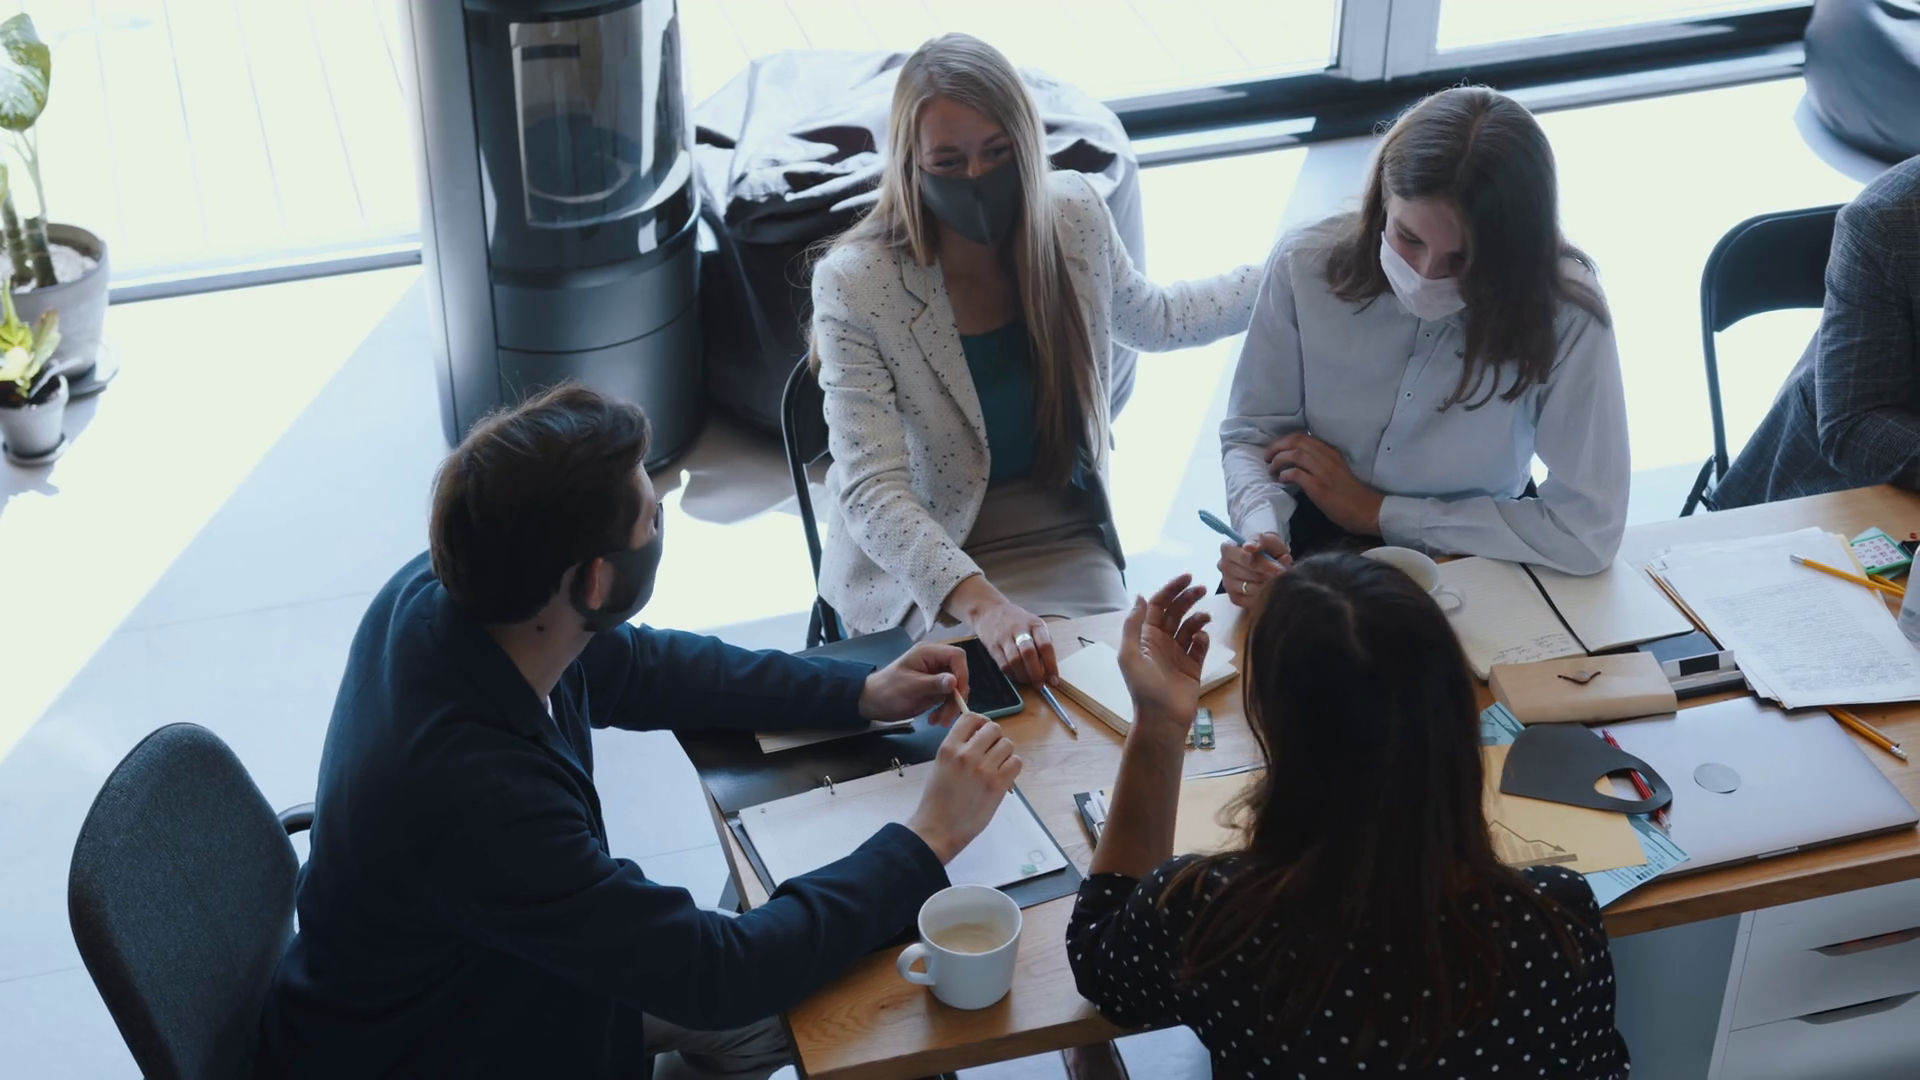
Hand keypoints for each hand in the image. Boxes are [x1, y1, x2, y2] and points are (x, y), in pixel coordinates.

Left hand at [860, 642, 970, 725]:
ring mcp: (936, 676)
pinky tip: (934, 719)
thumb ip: (934, 683)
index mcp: (928, 653)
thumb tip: (954, 681)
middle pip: (959, 674)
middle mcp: (935, 662)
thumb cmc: (887, 690)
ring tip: (939, 721)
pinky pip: (949, 698)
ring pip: (957, 689)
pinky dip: (945, 710)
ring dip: (951, 707)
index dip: (962, 673)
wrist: (873, 703)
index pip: (957, 656)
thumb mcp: (911, 687)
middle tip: (948, 715)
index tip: (958, 693)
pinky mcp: (935, 689)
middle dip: (957, 696)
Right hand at [905, 711, 1022, 862]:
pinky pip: (1016, 762)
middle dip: (995, 738)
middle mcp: (967, 754)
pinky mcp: (998, 784)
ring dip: (1005, 753)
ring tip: (996, 767)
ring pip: (1008, 744)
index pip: (971, 718)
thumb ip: (959, 750)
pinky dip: (1012, 767)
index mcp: (949, 747)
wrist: (938, 829)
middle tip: (991, 752)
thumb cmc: (937, 801)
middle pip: (994, 729)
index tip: (981, 732)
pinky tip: (1003, 777)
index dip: (981, 723)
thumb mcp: (941, 765)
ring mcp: (984, 769)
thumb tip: (980, 738)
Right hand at [950, 575, 1055, 685]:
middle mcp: (1020, 630)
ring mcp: (1004, 638)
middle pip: (1029, 653)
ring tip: (1028, 682)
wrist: (988, 609)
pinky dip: (1012, 675)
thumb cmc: (1016, 620)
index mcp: (1035, 624)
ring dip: (1023, 676)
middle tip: (1040, 685)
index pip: (1045, 645)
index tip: (1054, 680)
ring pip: (1014, 661)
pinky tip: (1017, 677)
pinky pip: (1003, 665)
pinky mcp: (992, 646)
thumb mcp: (1033, 624)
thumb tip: (1049, 669)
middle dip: (1036, 673)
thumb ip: (1042, 642)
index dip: (1051, 665)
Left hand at [1116, 575, 1211, 739]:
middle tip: (1202, 589)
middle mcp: (1161, 642)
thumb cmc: (1143, 687)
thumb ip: (1133, 624)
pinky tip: (1201, 638)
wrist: (1162, 719)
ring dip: (1197, 617)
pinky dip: (1202, 638)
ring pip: (1190, 626)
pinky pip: (1200, 646)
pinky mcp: (1193, 666)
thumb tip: (1141, 596)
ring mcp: (1178, 654)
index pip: (1159, 606)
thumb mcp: (1129, 653)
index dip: (1171, 589)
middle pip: (1176, 612)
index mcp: (1145, 637)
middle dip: (1188, 598)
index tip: (1187, 577)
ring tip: (1205, 616)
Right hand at [1218, 533, 1290, 608]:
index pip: (1246, 558)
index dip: (1265, 564)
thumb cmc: (1266, 548)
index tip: (1280, 569)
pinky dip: (1262, 596)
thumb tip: (1251, 547)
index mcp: (1228, 548)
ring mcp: (1227, 583)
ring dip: (1266, 586)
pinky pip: (1249, 601)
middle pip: (1248, 574)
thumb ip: (1262, 541)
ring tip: (1277, 580)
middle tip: (1283, 576)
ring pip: (1249, 588)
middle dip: (1268, 575)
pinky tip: (1269, 589)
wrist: (1264, 558)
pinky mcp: (1233, 597)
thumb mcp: (1268, 539)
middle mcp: (1223, 566)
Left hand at [1264, 434, 1384, 534]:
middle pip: (1295, 441)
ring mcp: (1323, 471)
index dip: (1284, 440)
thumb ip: (1321, 462)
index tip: (1275, 449)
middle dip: (1276, 446)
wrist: (1367, 510)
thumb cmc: (1351, 493)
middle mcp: (1327, 457)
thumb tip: (1297, 461)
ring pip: (1294, 454)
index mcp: (1331, 452)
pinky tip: (1281, 480)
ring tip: (1271, 469)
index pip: (1303, 436)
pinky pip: (1296, 474)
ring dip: (1278, 460)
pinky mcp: (1319, 487)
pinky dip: (1285, 475)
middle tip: (1267, 457)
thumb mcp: (1337, 470)